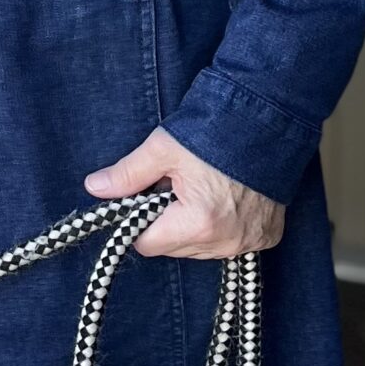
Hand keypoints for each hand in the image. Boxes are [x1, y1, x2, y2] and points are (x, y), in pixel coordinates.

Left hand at [82, 127, 285, 259]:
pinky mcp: (267, 236)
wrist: (270, 118)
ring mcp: (250, 242)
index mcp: (197, 224)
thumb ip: (127, 174)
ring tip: (204, 188)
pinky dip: (224, 226)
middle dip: (168, 221)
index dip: (139, 221)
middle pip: (175, 247)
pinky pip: (231, 241)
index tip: (147, 197)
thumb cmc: (216, 132)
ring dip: (195, 225)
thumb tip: (94, 187)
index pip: (147, 244)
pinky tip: (227, 197)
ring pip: (201, 247)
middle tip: (178, 185)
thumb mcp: (163, 149)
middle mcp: (226, 242)